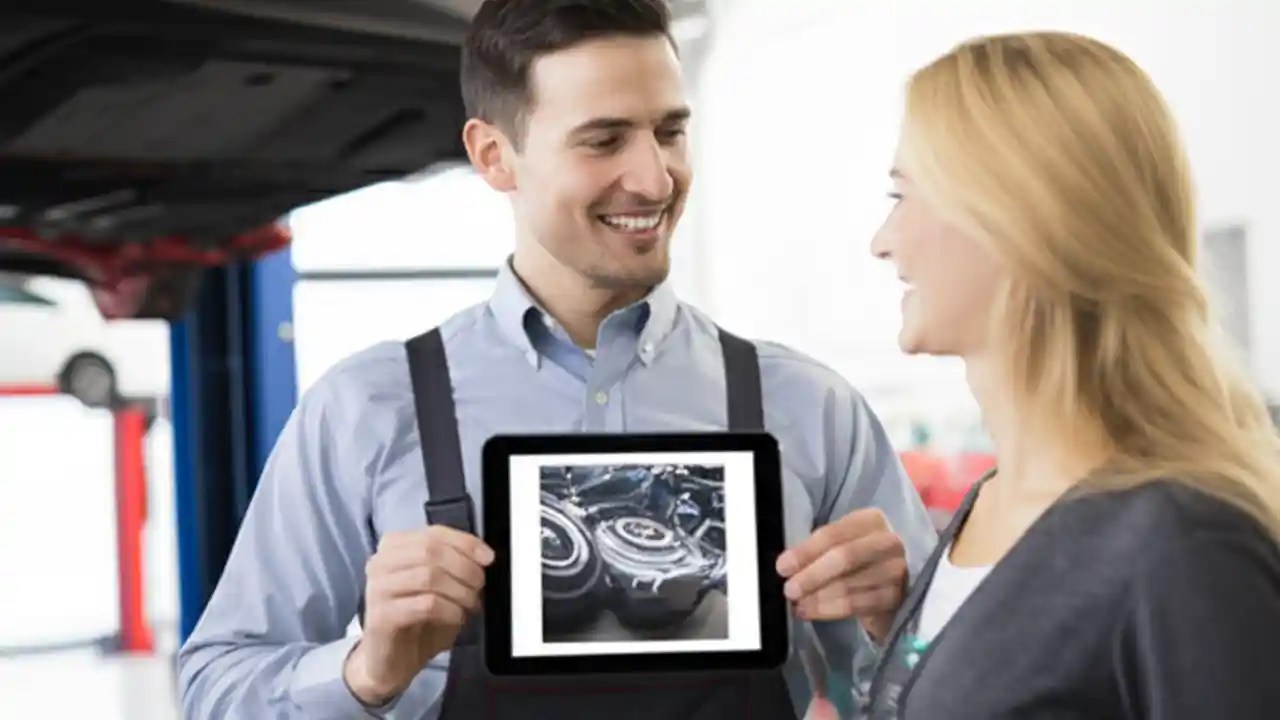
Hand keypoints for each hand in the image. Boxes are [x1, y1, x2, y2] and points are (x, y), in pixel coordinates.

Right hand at [344, 525, 493, 704]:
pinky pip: (425, 605)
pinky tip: (456, 617)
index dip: (466, 543)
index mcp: (393, 548)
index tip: (487, 558)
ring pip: (428, 576)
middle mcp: (380, 563)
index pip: (434, 533)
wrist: (389, 662)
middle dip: (464, 567)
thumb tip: (483, 556)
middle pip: (430, 551)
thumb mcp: (439, 586)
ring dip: (460, 591)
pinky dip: (450, 610)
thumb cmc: (417, 621)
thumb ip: (454, 565)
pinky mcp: (381, 617)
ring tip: (469, 604)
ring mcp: (377, 589)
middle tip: (479, 586)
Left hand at [776, 508, 907, 641]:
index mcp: (870, 520)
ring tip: (799, 604)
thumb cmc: (855, 560)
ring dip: (818, 597)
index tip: (783, 567)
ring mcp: (896, 570)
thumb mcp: (838, 544)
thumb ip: (816, 550)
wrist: (886, 584)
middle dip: (812, 575)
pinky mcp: (895, 597)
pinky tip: (812, 612)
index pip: (833, 534)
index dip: (805, 552)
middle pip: (844, 557)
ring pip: (849, 585)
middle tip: (790, 590)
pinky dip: (830, 610)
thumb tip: (786, 566)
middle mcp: (888, 542)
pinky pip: (858, 605)